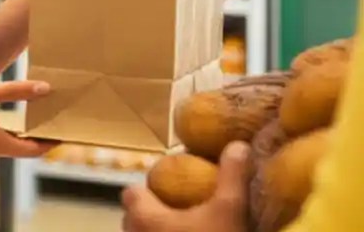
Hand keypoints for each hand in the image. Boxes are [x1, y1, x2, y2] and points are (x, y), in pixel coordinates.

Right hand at [0, 79, 56, 157]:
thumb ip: (17, 91)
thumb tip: (45, 89)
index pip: (31, 150)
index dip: (50, 142)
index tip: (66, 132)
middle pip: (22, 148)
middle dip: (40, 137)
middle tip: (57, 120)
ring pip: (9, 143)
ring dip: (25, 133)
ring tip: (40, 116)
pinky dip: (10, 130)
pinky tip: (15, 115)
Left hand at [121, 142, 248, 231]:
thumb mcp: (231, 211)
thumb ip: (232, 176)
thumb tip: (237, 145)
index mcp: (144, 216)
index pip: (130, 192)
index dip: (148, 190)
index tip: (172, 190)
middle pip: (132, 217)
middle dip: (151, 213)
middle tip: (180, 212)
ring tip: (184, 231)